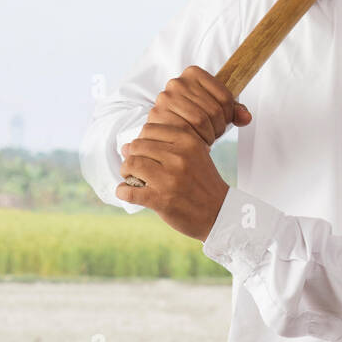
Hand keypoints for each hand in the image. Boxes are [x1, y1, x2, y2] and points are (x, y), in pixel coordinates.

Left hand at [115, 122, 230, 240]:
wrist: (219, 212)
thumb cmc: (202, 183)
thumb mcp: (192, 155)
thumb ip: (162, 147)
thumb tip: (125, 146)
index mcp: (188, 141)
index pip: (149, 129)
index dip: (142, 140)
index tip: (146, 153)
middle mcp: (179, 157)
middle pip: (137, 146)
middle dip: (132, 157)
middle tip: (137, 169)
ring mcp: (170, 179)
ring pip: (130, 164)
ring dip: (126, 173)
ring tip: (133, 179)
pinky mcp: (162, 200)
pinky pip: (129, 191)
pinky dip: (122, 192)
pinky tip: (127, 193)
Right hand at [144, 65, 250, 145]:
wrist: (167, 128)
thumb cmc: (195, 115)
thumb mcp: (217, 108)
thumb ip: (234, 110)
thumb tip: (245, 117)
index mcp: (193, 73)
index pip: (225, 97)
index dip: (229, 114)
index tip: (223, 120)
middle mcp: (177, 83)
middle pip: (214, 110)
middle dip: (219, 127)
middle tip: (213, 133)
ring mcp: (165, 98)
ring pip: (201, 121)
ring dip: (207, 135)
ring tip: (204, 137)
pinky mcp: (158, 116)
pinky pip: (185, 130)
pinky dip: (195, 139)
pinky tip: (194, 141)